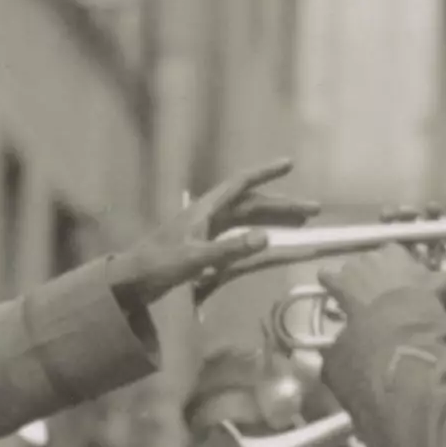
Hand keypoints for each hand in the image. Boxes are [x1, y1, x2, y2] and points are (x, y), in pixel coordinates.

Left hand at [114, 160, 309, 308]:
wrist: (132, 282)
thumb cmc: (159, 265)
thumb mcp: (196, 258)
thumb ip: (230, 249)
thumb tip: (266, 238)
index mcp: (205, 210)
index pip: (240, 184)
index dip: (265, 173)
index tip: (289, 164)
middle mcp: (209, 215)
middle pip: (251, 204)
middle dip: (282, 205)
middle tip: (313, 210)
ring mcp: (207, 231)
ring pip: (247, 219)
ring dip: (273, 219)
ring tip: (302, 224)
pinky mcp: (205, 247)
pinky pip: (239, 236)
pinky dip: (257, 236)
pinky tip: (270, 241)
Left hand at [311, 242, 436, 324]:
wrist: (399, 321)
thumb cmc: (421, 301)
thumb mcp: (440, 287)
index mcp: (396, 251)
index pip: (391, 251)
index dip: (393, 266)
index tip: (395, 278)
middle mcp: (373, 253)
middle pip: (369, 260)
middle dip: (372, 274)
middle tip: (378, 293)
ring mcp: (353, 266)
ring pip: (349, 269)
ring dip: (353, 281)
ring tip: (358, 299)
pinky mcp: (338, 281)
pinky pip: (327, 275)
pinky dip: (328, 282)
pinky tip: (331, 290)